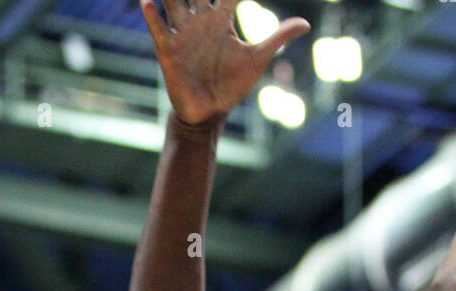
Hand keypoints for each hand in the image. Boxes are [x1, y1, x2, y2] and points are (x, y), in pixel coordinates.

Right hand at [141, 0, 309, 125]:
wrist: (210, 113)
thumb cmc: (232, 84)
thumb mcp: (258, 58)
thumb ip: (279, 37)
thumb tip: (307, 23)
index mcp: (221, 19)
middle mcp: (200, 21)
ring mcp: (183, 34)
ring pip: (173, 2)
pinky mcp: (169, 52)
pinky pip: (159, 30)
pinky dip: (153, 16)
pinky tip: (148, 1)